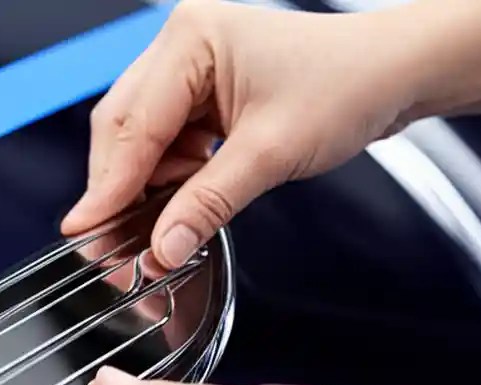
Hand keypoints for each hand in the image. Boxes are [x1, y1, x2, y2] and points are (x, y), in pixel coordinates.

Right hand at [62, 0, 423, 267]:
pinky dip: (167, 178)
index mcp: (190, 39)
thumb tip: (162, 248)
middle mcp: (181, 46)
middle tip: (108, 244)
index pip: (133, 123)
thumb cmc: (348, 85)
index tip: (84, 229)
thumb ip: (207, 204)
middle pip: (123, 128)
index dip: (108, 184)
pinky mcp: (202, 92)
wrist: (395, 74)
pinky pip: (166, 141)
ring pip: (140, 139)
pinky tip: (176, 205)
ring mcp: (190, 67)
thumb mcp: (270, 154)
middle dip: (119, 189)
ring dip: (143, 187)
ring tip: (150, 233)